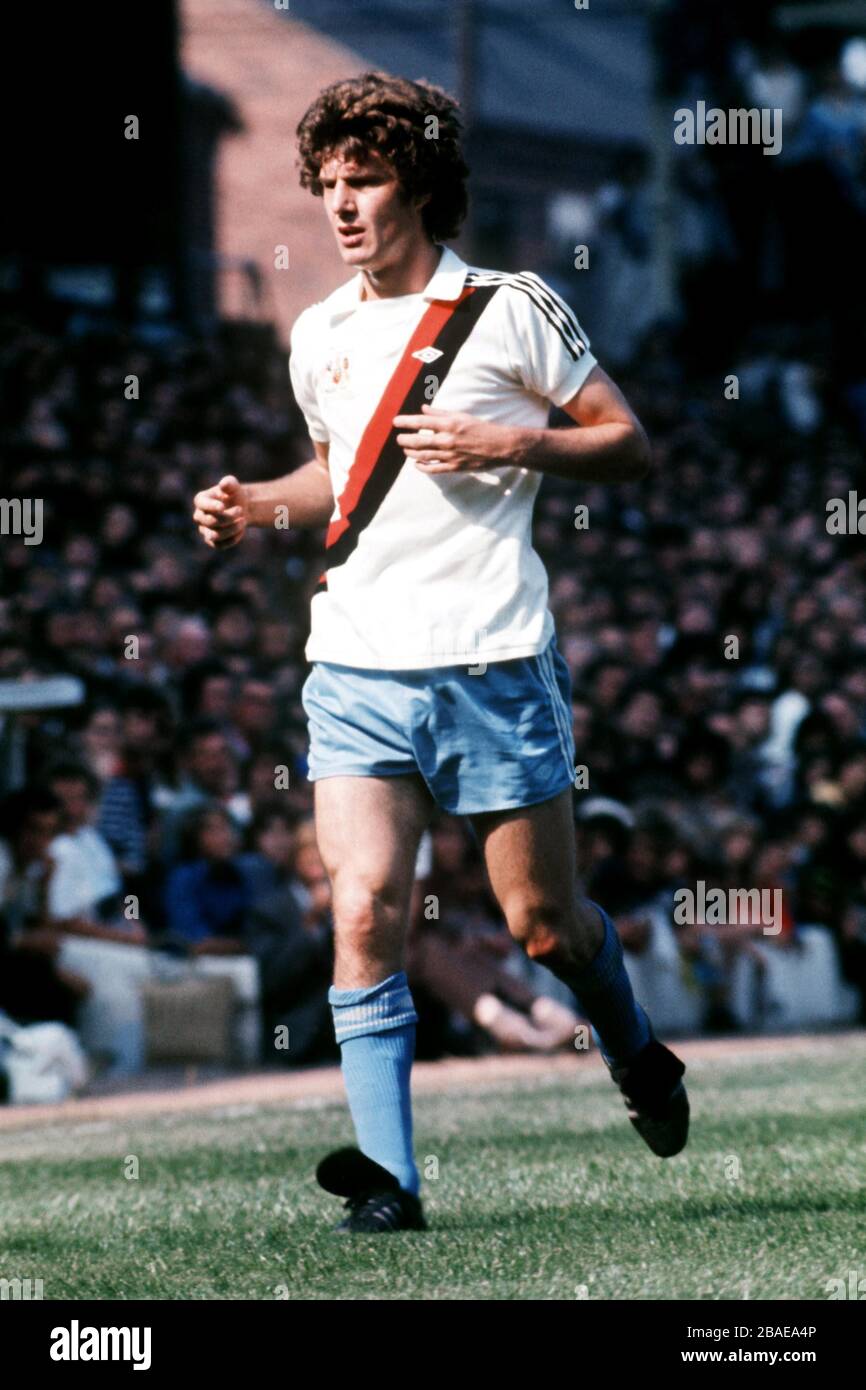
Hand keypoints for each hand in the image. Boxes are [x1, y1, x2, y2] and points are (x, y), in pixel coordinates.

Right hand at [192, 474, 248, 548]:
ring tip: (243, 521)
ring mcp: (204, 530)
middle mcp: (199, 516)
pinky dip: (233, 538)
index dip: (211, 507)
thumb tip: (224, 484)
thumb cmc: (234, 495)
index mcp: (201, 500)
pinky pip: (220, 545)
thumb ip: (229, 483)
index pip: (201, 504)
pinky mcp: (213, 542)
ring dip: (231, 529)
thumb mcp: (234, 486)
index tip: (223, 507)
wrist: (241, 508)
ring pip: (213, 536)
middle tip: (241, 509)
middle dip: (227, 517)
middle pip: (209, 521)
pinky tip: (241, 530)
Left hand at [393, 404, 516, 473]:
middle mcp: (447, 440)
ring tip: (405, 450)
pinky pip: (433, 469)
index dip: (405, 422)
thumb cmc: (482, 428)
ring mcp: (450, 455)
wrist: (500, 446)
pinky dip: (422, 467)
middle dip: (404, 440)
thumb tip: (423, 409)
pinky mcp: (454, 467)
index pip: (420, 422)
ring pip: (423, 456)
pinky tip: (417, 464)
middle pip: (417, 441)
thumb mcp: (461, 416)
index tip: (395, 422)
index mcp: (449, 424)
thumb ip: (441, 413)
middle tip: (399, 438)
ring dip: (410, 453)